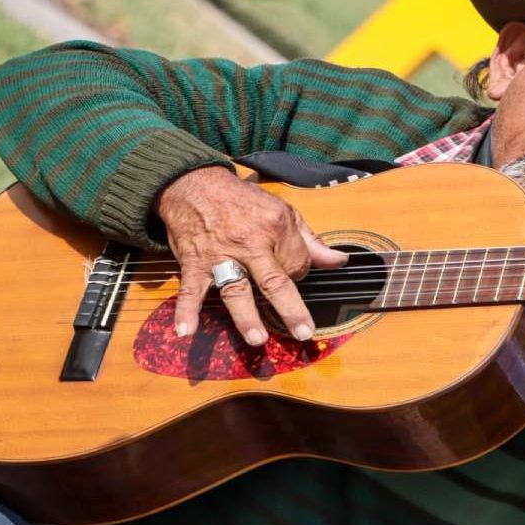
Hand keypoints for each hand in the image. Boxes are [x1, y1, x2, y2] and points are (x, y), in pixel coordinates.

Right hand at [155, 166, 347, 344]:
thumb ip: (310, 241)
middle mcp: (249, 243)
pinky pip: (190, 289)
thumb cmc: (243, 202)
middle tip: (303, 332)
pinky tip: (186, 332)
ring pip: (235, 289)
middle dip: (290, 308)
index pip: (297, 263)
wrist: (195, 185)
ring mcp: (220, 256)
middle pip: (273, 280)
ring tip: (257, 338)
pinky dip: (186, 311)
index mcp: (274, 228)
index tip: (294, 275)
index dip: (300, 273)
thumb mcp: (283, 212)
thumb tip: (339, 262)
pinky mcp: (193, 263)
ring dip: (245, 316)